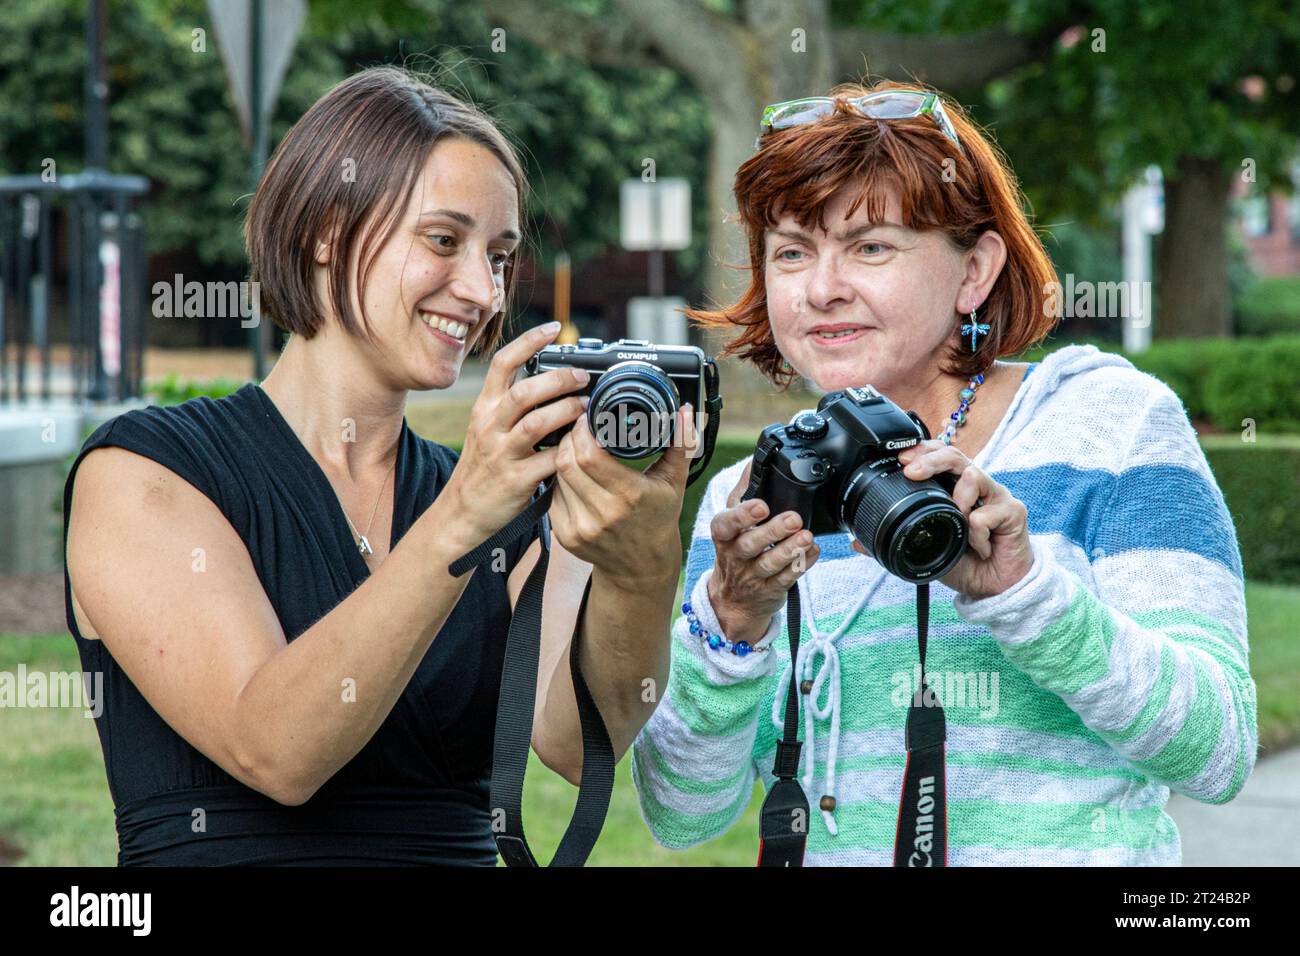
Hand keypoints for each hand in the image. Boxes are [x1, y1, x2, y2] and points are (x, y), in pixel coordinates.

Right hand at [443, 322, 588, 548]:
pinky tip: (584, 445)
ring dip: (567, 411)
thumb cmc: (484, 465)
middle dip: (558, 379)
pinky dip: (570, 450)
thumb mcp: (488, 427)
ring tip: (587, 408)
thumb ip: (512, 403)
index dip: (529, 341)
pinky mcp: (515, 480)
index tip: (554, 329)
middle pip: (523, 391)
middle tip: (583, 377)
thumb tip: (553, 376)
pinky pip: (549, 460)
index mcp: (485, 407)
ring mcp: (501, 453)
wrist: (462, 512)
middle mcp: (489, 426)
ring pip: (536, 423)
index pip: (502, 363)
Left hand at [548, 402, 697, 589]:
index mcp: (629, 496)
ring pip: (557, 476)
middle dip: (570, 439)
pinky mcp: (565, 536)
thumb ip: (681, 443)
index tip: (589, 418)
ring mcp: (581, 528)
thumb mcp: (674, 481)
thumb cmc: (659, 518)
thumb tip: (684, 410)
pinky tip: (574, 475)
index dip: (583, 431)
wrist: (641, 566)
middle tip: (580, 429)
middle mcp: (603, 515)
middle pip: (567, 462)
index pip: (589, 455)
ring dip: (563, 457)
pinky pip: (552, 495)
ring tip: (577, 448)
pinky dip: (560, 480)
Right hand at [706, 460, 819, 644]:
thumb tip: (755, 460)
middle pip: (751, 544)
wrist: (734, 598)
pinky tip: (813, 551)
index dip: (742, 515)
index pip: (726, 524)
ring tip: (806, 536)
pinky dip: (802, 564)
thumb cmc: (736, 549)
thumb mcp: (731, 521)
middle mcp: (735, 556)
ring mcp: (752, 576)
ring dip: (790, 550)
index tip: (761, 505)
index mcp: (724, 534)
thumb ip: (743, 491)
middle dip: (773, 531)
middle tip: (794, 518)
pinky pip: (787, 578)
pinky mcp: (771, 590)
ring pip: (770, 564)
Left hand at [850, 439, 1033, 598]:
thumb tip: (858, 543)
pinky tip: (978, 547)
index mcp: (953, 488)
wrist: (995, 588)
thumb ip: (894, 543)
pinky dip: (978, 532)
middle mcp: (974, 486)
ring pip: (974, 475)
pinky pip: (989, 514)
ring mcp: (995, 496)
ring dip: (958, 497)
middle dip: (930, 459)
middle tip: (912, 471)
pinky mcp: (1014, 512)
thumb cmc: (964, 562)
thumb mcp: (924, 551)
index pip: (937, 457)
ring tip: (956, 517)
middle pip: (954, 455)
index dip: (919, 452)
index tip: (898, 458)